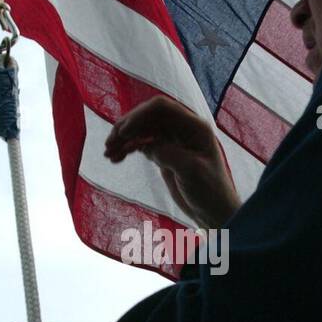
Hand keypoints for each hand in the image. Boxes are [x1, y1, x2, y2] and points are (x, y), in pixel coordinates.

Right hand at [104, 97, 240, 228]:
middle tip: (109, 144)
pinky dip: (127, 149)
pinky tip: (115, 159)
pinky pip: (141, 144)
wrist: (213, 212)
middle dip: (127, 127)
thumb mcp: (191, 171)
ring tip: (108, 154)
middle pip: (148, 117)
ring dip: (123, 139)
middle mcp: (182, 129)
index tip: (123, 131)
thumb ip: (168, 153)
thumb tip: (145, 145)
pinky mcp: (164, 153)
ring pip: (142, 131)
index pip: (162, 108)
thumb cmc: (209, 191)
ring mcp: (172, 140)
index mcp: (194, 127)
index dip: (140, 114)